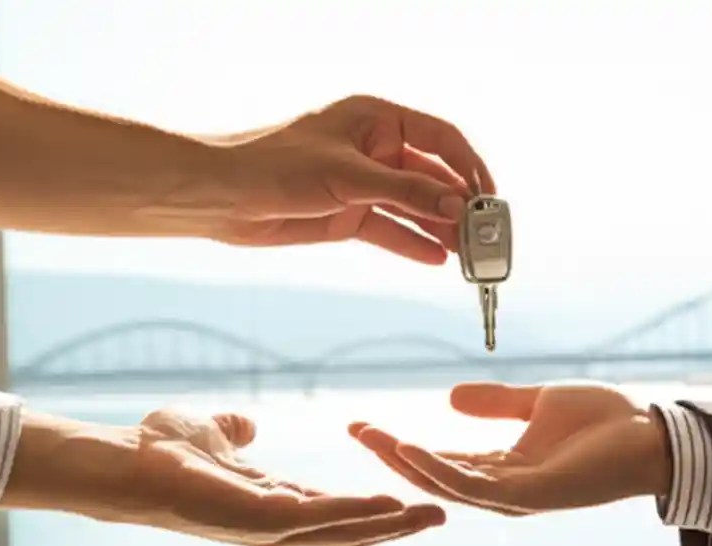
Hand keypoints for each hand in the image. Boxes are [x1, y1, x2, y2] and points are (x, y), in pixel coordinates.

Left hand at [3, 407, 444, 545]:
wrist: (124, 462)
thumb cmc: (160, 451)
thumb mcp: (212, 433)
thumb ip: (235, 432)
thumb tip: (246, 427)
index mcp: (270, 503)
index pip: (334, 510)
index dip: (373, 508)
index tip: (410, 500)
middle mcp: (274, 524)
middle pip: (349, 530)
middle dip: (396, 526)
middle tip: (441, 515)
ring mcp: (268, 527)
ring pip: (343, 531)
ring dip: (389, 525)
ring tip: (431, 514)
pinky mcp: (260, 520)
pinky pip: (321, 518)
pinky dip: (358, 512)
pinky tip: (390, 504)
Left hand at [216, 94, 495, 263]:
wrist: (221, 197)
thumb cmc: (276, 166)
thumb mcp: (349, 177)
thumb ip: (406, 192)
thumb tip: (457, 206)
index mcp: (377, 119)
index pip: (441, 138)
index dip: (470, 167)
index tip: (490, 197)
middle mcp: (374, 149)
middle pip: (432, 177)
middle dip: (458, 206)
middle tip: (484, 236)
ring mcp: (362, 184)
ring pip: (414, 207)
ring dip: (440, 229)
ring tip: (467, 256)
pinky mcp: (347, 215)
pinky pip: (391, 230)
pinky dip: (413, 244)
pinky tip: (438, 260)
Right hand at [348, 382, 671, 515]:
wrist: (652, 435)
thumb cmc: (607, 422)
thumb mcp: (539, 402)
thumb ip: (497, 403)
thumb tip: (450, 398)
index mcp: (505, 467)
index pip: (441, 457)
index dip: (401, 444)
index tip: (364, 425)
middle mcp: (504, 488)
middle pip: (434, 474)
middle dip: (392, 455)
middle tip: (356, 429)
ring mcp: (517, 496)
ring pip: (447, 483)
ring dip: (407, 462)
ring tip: (374, 438)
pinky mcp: (532, 496)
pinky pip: (474, 486)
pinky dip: (440, 468)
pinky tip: (414, 449)